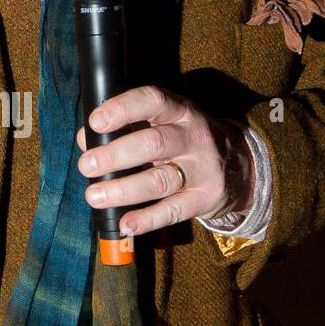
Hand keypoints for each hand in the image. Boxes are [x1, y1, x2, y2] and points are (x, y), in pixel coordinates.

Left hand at [76, 85, 254, 237]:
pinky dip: (146, 219)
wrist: (238, 167)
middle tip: (87, 166)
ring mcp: (201, 169)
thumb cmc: (183, 141)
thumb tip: (86, 141)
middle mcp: (193, 137)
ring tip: (94, 196)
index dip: (123, 109)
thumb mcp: (164, 124)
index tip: (96, 122)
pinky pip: (173, 210)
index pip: (153, 101)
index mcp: (179, 111)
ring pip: (160, 180)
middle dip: (116, 155)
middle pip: (154, 144)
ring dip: (123, 190)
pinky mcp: (205, 198)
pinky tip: (125, 224)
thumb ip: (127, 128)